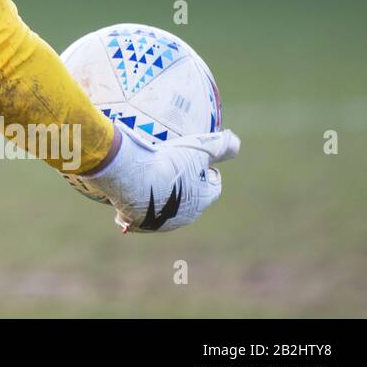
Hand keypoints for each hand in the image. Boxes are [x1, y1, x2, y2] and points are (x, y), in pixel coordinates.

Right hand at [75, 126, 239, 232]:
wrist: (132, 181)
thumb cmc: (167, 163)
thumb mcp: (197, 149)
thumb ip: (220, 146)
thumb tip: (236, 142)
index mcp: (201, 200)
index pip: (214, 188)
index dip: (210, 176)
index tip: (202, 165)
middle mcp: (184, 216)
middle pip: (191, 201)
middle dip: (187, 189)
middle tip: (174, 169)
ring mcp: (160, 223)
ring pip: (165, 209)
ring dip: (163, 197)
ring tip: (151, 179)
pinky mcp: (138, 224)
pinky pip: (139, 214)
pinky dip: (138, 205)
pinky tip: (130, 192)